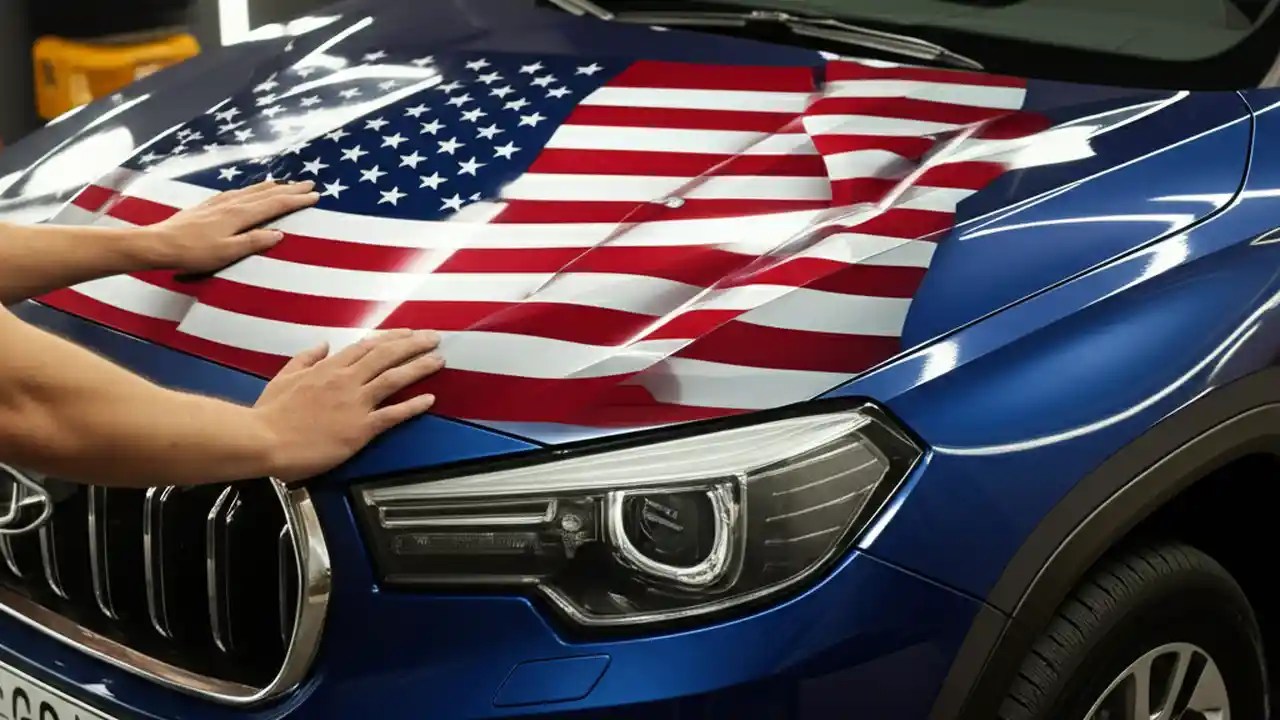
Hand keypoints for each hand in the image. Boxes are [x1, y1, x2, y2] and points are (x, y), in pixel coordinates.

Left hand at [140, 180, 319, 273]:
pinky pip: (238, 192)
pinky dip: (251, 189)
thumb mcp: (227, 252)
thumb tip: (279, 233)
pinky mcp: (208, 205)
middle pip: (266, 194)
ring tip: (285, 183)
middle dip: (289, 189)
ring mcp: (218, 202)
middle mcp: (231, 204)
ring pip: (252, 190)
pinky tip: (250, 189)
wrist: (159, 243)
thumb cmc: (193, 253)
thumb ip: (254, 241)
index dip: (295, 200)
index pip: (274, 205)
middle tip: (309, 184)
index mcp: (239, 215)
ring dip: (272, 186)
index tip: (314, 195)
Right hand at [252, 329, 444, 482]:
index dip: (391, 338)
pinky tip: (430, 399)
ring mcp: (355, 403)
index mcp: (328, 367)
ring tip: (439, 359)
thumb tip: (322, 344)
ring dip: (419, 367)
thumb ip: (305, 358)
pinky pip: (392, 414)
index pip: (366, 346)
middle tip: (435, 338)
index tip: (408, 333)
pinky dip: (413, 406)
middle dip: (414, 344)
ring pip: (394, 378)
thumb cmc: (270, 412)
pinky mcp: (359, 428)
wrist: (263, 439)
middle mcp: (346, 380)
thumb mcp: (284, 376)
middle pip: (387, 355)